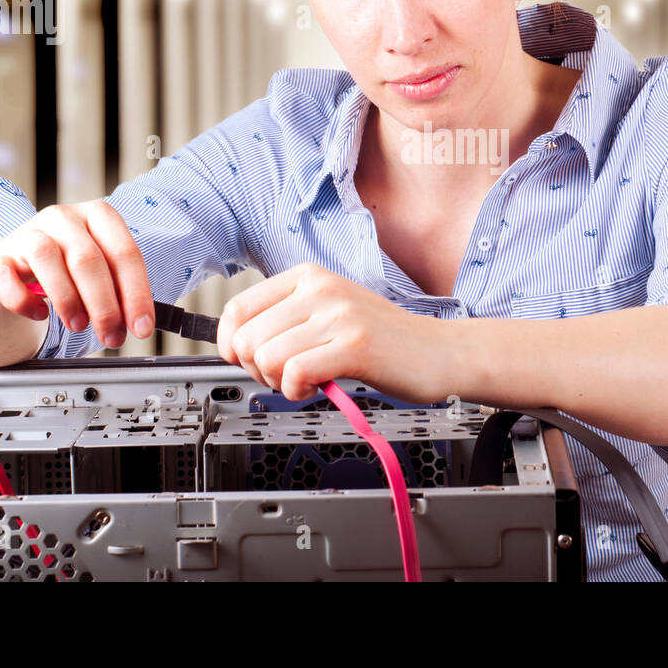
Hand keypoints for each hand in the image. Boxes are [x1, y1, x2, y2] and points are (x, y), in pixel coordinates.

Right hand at [0, 200, 154, 349]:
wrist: (11, 268)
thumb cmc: (65, 269)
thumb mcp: (98, 272)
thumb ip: (118, 291)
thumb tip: (138, 324)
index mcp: (97, 216)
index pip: (125, 253)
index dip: (136, 294)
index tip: (141, 327)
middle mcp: (63, 217)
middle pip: (87, 259)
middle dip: (104, 305)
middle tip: (112, 336)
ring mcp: (25, 233)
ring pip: (47, 257)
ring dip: (68, 299)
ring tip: (79, 325)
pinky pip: (6, 277)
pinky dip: (24, 300)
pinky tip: (39, 314)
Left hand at [216, 262, 453, 403]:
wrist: (437, 352)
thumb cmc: (382, 339)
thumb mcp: (329, 313)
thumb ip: (286, 321)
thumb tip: (235, 345)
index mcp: (308, 276)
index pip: (238, 308)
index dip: (230, 344)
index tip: (244, 361)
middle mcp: (321, 289)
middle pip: (247, 339)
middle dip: (258, 370)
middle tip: (286, 376)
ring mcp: (339, 315)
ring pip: (267, 357)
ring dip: (279, 383)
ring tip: (306, 381)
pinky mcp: (355, 345)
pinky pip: (295, 372)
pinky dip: (297, 391)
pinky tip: (317, 388)